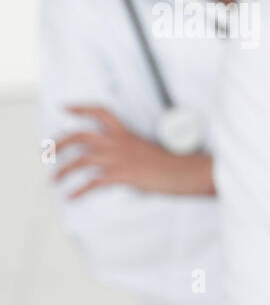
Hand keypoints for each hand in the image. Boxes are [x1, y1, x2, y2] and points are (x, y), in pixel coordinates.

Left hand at [52, 105, 213, 197]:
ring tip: (55, 179)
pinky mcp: (122, 176)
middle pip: (80, 135)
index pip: (101, 112)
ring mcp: (119, 159)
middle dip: (59, 143)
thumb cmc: (173, 163)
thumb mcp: (149, 150)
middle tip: (48, 151)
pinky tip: (71, 197)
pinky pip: (93, 183)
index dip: (81, 108)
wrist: (185, 172)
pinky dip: (78, 191)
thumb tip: (121, 159)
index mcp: (126, 134)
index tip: (66, 108)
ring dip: (63, 170)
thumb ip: (132, 150)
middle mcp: (119, 143)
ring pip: (81, 160)